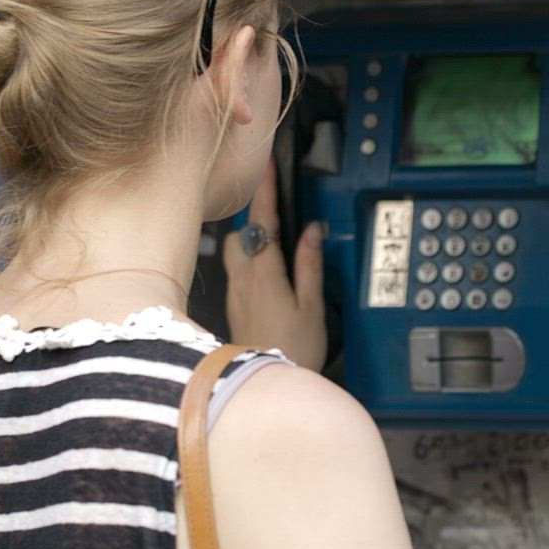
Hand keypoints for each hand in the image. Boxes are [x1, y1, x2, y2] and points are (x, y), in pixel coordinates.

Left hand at [223, 159, 326, 371]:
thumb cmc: (293, 349)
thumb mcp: (313, 307)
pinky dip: (252, 263)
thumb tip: (312, 231)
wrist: (261, 382)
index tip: (268, 166)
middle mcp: (243, 279)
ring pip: (237, 252)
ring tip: (276, 242)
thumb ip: (310, 265)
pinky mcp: (235, 306)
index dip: (266, 191)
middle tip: (276, 207)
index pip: (263, 220)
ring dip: (252, 241)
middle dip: (256, 218)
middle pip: (242, 233)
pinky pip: (239, 273)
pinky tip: (270, 275)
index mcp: (264, 273)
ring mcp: (236, 293)